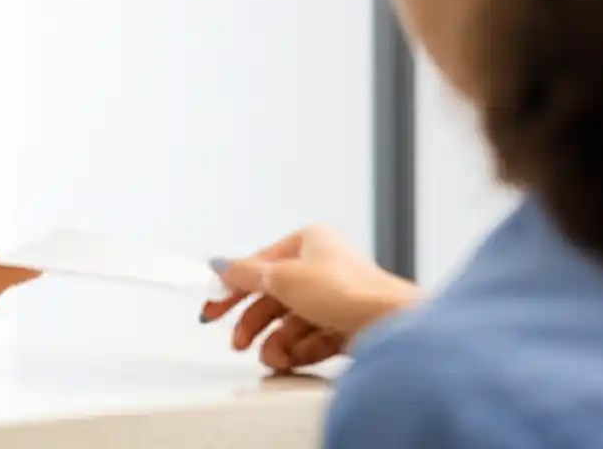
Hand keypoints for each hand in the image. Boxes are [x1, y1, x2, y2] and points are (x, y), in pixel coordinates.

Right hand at [200, 225, 419, 371]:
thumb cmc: (347, 291)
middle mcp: (323, 267)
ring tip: (271, 356)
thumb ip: (245, 274)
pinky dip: (298, 350)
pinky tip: (291, 359)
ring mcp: (335, 298)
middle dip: (255, 323)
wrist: (390, 325)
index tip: (212, 305)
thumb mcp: (282, 278)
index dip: (233, 287)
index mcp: (310, 242)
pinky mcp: (345, 326)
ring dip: (276, 342)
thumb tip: (219, 263)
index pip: (259, 265)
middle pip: (273, 297)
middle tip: (238, 341)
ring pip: (291, 322)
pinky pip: (310, 339)